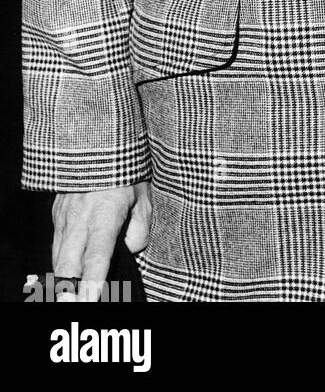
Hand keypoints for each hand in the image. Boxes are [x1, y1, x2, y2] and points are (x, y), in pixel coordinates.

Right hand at [52, 182, 150, 300]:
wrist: (100, 143)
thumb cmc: (127, 171)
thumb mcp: (144, 198)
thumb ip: (139, 229)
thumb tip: (129, 251)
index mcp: (104, 213)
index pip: (97, 255)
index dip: (92, 280)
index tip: (90, 299)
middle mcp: (80, 217)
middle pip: (68, 263)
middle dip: (67, 289)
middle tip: (73, 305)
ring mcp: (64, 215)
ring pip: (58, 256)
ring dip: (63, 278)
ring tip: (72, 295)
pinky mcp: (57, 213)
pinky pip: (57, 244)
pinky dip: (61, 261)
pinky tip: (69, 272)